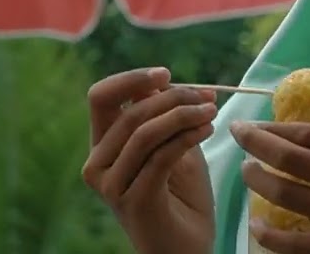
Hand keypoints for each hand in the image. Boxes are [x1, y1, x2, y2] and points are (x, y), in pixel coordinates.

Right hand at [82, 68, 217, 253]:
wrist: (187, 251)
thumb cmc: (181, 200)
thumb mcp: (174, 147)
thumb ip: (164, 116)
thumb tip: (163, 79)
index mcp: (102, 147)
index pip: (100, 97)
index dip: (131, 79)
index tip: (166, 73)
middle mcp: (97, 165)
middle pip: (127, 111)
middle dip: (171, 97)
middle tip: (206, 97)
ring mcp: (112, 186)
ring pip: (144, 132)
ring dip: (183, 114)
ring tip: (211, 112)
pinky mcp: (133, 201)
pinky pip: (160, 156)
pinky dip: (187, 136)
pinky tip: (208, 129)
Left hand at [232, 122, 309, 253]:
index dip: (276, 127)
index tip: (256, 124)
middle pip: (294, 158)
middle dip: (257, 144)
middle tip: (238, 137)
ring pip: (288, 195)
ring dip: (259, 181)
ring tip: (247, 173)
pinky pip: (295, 244)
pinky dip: (269, 235)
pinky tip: (256, 226)